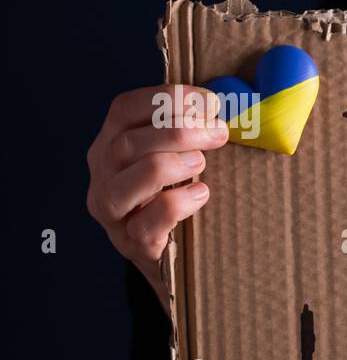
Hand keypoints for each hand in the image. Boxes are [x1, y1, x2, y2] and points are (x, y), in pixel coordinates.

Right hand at [87, 85, 227, 305]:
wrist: (172, 262)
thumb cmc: (179, 199)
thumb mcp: (176, 160)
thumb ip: (190, 133)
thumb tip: (229, 105)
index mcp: (112, 145)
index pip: (124, 109)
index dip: (167, 98)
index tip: (210, 102)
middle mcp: (103, 175)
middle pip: (127, 143)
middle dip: (178, 132)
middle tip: (219, 134)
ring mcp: (113, 213)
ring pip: (126, 182)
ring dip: (170, 165)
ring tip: (201, 164)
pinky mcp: (132, 245)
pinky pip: (147, 224)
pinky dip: (176, 204)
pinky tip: (200, 194)